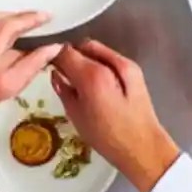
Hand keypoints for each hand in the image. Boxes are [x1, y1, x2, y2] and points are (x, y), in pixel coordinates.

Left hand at [0, 11, 61, 122]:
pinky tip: (0, 17)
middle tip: (44, 16)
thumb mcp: (10, 90)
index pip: (30, 59)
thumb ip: (30, 69)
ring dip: (9, 14)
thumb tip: (49, 49)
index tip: (56, 42)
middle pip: (9, 29)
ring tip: (21, 15)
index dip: (47, 49)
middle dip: (30, 19)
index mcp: (1, 81)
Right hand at [50, 40, 179, 191]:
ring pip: (98, 50)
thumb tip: (56, 74)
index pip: (66, 53)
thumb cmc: (107, 136)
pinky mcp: (135, 70)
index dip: (54, 57)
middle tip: (63, 73)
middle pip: (84, 46)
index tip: (48, 65)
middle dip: (71, 56)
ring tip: (79, 79)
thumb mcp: (77, 115)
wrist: (143, 145)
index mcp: (94, 75)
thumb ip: (64, 90)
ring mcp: (127, 64)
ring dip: (86, 58)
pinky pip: (110, 58)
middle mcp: (112, 63)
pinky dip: (99, 63)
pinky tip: (95, 82)